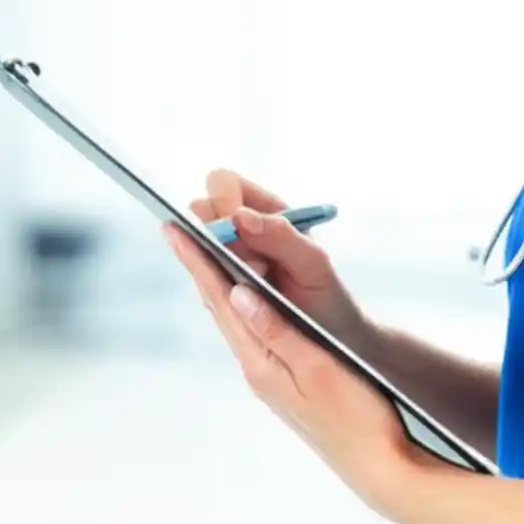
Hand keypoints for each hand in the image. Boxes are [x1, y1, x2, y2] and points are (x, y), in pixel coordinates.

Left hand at [162, 216, 431, 521]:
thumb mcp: (320, 368)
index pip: (222, 301)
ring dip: (218, 283)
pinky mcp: (285, 380)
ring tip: (201, 250)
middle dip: (199, 266)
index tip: (173, 229)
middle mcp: (258, 370)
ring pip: (235, 319)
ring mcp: (269, 377)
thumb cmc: (359, 418)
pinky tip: (244, 294)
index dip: (197, 262)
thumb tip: (239, 294)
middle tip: (179, 229)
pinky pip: (254, 331)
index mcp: (262, 364)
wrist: (380, 465)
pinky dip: (243, 303)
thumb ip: (278, 330)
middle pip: (220, 308)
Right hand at [187, 169, 372, 352]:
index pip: (222, 182)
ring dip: (216, 264)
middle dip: (213, 234)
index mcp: (266, 210)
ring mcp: (224, 259)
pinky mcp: (217, 288)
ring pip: (194, 247)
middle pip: (199, 212)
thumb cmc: (326, 294)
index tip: (235, 226)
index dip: (221, 199)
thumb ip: (281, 236)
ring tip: (256, 283)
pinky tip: (246, 299)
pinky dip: (216, 286)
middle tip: (249, 262)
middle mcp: (240, 231)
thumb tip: (238, 216)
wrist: (329, 340)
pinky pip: (200, 278)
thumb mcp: (313, 264)